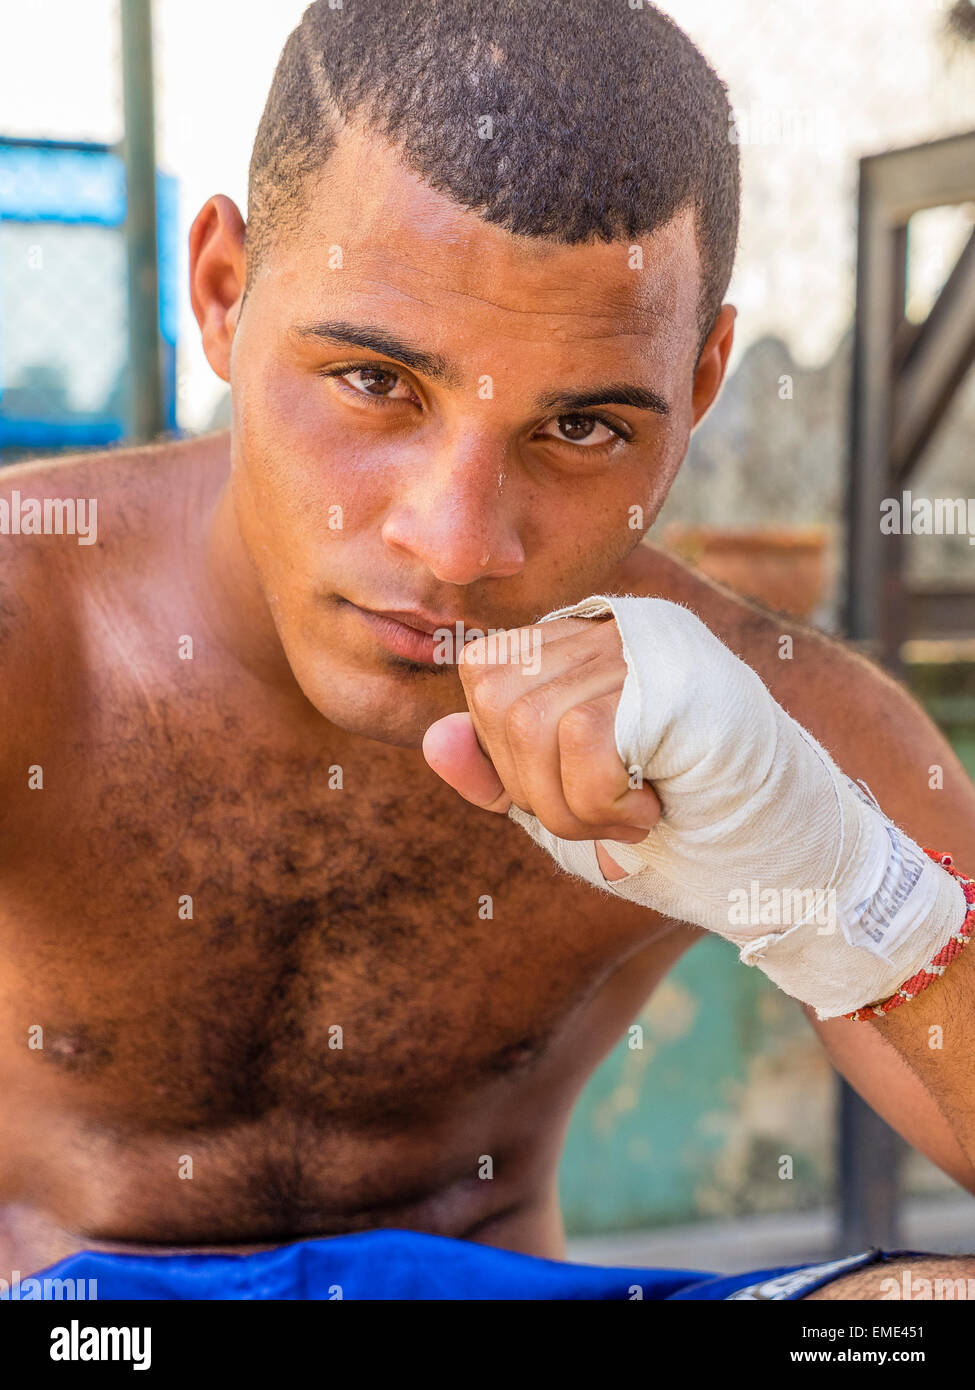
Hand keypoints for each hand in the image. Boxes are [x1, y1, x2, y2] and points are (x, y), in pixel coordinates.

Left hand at [422, 615, 660, 874]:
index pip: (482, 672)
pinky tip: (654, 809)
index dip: (506, 754)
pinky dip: (603, 801)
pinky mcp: (679, 672)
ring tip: (633, 815)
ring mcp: (650, 639)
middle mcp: (613, 622)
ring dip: (572, 806)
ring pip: (532, 720)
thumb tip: (434, 737)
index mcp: (583, 642)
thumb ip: (498, 774)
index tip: (572, 794)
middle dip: (534, 790)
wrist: (782, 865)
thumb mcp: (564, 809)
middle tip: (606, 815)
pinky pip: (583, 735)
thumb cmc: (677, 834)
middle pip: (496, 697)